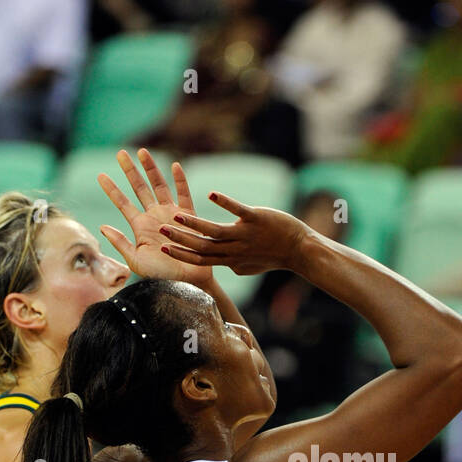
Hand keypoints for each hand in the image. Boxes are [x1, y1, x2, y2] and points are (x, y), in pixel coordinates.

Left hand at [97, 148, 214, 286]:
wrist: (187, 284)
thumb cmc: (162, 276)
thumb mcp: (136, 261)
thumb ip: (121, 243)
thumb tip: (103, 227)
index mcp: (140, 227)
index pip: (123, 204)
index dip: (112, 189)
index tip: (101, 175)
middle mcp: (154, 217)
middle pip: (140, 189)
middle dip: (130, 171)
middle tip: (120, 153)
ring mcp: (171, 214)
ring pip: (159, 186)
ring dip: (151, 169)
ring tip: (142, 152)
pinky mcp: (189, 217)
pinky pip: (184, 195)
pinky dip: (180, 180)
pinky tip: (174, 166)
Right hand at [158, 194, 307, 276]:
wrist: (300, 250)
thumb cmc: (273, 256)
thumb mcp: (248, 266)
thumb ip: (231, 263)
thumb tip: (220, 263)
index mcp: (230, 260)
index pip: (201, 259)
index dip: (181, 254)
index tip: (163, 248)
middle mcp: (235, 249)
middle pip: (203, 246)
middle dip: (181, 240)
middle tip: (161, 231)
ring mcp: (245, 234)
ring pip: (216, 232)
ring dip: (196, 225)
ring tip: (177, 216)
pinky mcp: (256, 219)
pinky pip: (238, 210)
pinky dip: (224, 203)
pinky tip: (210, 195)